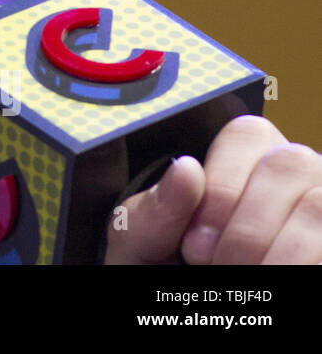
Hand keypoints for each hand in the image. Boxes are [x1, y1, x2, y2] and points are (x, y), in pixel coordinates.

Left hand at [104, 115, 321, 263]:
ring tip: (243, 280)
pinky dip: (303, 263)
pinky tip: (273, 282)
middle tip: (213, 265)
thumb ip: (155, 210)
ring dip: (279, 251)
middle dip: (248, 224)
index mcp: (241, 163)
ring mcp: (319, 214)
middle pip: (292, 162)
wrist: (183, 311)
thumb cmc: (163, 271)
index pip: (248, 134)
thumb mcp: (143, 244)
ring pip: (319, 204)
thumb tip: (187, 169)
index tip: (195, 240)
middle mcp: (292, 181)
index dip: (222, 184)